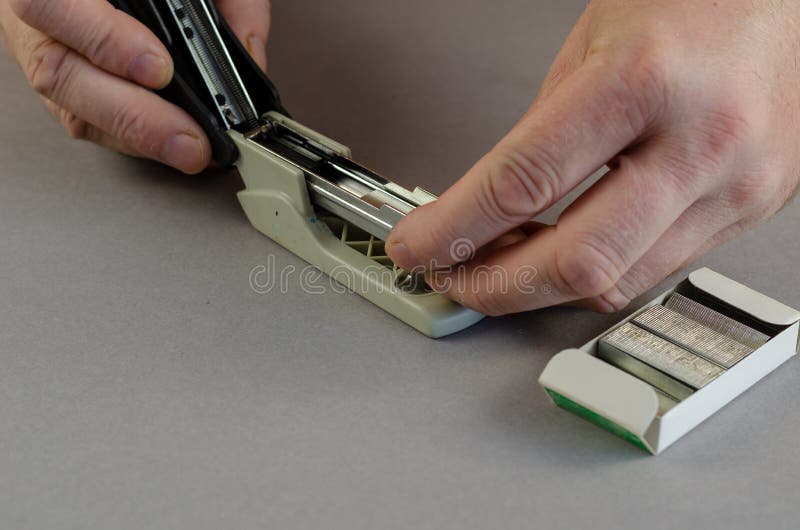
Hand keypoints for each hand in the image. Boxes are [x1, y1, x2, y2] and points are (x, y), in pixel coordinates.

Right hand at [0, 0, 270, 173]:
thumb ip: (226, 1)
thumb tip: (248, 52)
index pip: (52, 5)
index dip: (103, 40)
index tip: (159, 69)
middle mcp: (39, 21)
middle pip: (61, 73)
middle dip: (133, 114)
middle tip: (186, 138)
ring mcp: (46, 57)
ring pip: (74, 110)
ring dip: (138, 137)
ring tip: (189, 152)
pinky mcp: (68, 94)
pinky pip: (91, 125)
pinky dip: (136, 140)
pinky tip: (173, 146)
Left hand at [386, 0, 799, 315]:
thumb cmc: (687, 1)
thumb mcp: (587, 48)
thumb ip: (537, 139)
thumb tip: (484, 211)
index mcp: (642, 80)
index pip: (522, 184)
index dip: (454, 229)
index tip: (418, 247)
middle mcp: (700, 141)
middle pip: (575, 260)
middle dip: (495, 285)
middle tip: (455, 277)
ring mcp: (735, 185)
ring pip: (615, 282)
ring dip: (541, 288)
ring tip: (502, 267)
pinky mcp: (750, 210)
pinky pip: (654, 271)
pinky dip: (594, 273)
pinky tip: (565, 254)